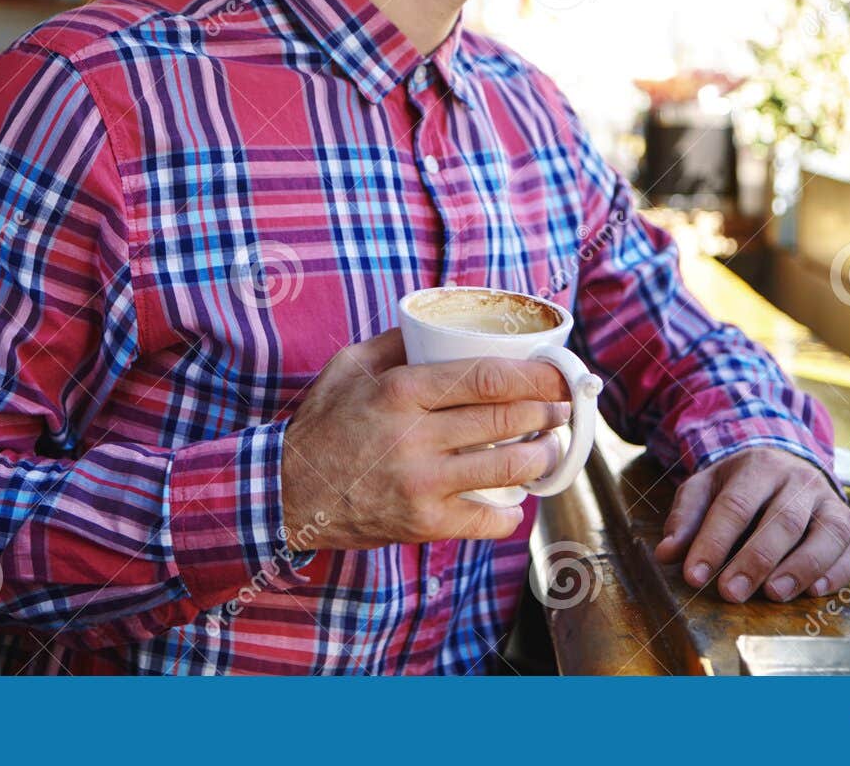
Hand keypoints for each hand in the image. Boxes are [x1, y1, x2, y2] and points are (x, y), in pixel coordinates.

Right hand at [281, 328, 571, 550]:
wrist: (286, 494)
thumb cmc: (321, 425)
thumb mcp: (348, 366)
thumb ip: (397, 342)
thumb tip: (442, 325)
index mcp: (401, 391)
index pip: (488, 377)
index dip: (535, 376)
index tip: (556, 374)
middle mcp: (415, 436)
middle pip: (507, 419)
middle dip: (548, 412)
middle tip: (562, 408)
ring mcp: (422, 483)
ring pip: (508, 467)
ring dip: (542, 457)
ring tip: (549, 449)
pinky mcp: (423, 524)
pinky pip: (487, 519)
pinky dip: (510, 513)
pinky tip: (515, 502)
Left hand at [653, 448, 849, 602]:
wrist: (787, 462)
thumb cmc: (740, 485)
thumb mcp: (706, 487)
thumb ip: (685, 518)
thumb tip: (666, 553)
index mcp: (759, 466)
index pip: (735, 506)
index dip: (713, 542)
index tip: (694, 575)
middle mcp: (800, 481)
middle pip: (782, 521)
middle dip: (755, 560)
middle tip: (731, 593)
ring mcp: (830, 502)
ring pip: (826, 534)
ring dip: (801, 567)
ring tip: (773, 594)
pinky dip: (838, 572)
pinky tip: (816, 591)